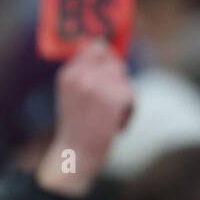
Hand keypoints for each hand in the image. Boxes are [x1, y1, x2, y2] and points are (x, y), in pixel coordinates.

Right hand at [36, 41, 134, 197]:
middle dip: (118, 80)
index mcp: (69, 73)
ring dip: (124, 96)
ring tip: (111, 114)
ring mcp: (98, 86)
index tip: (111, 65)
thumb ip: (86, 71)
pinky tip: (116, 123)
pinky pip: (131, 94)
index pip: (95, 46)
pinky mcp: (115, 98)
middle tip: (110, 102)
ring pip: (124, 79)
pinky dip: (129, 110)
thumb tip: (106, 46)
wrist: (77, 153)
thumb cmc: (78, 125)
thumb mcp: (72, 93)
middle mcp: (81, 76)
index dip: (107, 56)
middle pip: (115, 62)